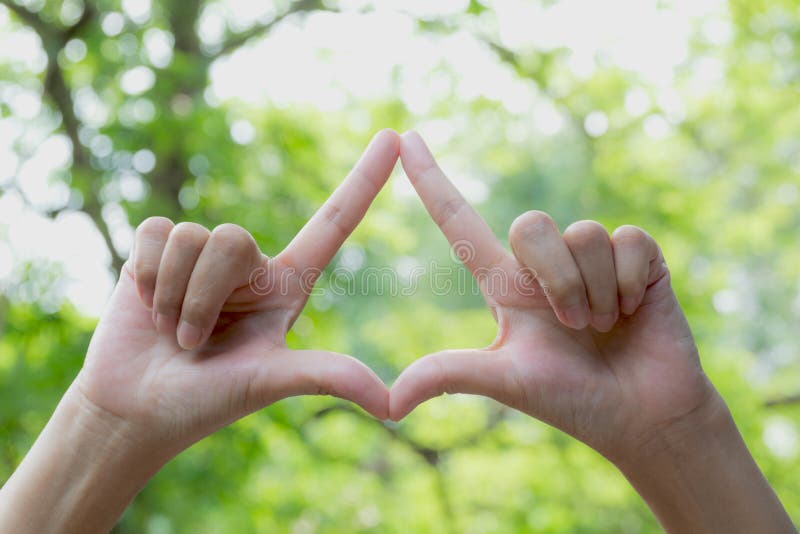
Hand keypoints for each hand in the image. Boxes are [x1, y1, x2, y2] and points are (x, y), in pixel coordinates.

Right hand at [77, 129, 398, 457]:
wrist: (135, 410)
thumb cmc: (207, 400)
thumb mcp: (270, 382)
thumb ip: (328, 376)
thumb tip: (394, 407)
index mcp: (286, 285)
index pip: (333, 223)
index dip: (364, 181)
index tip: (395, 135)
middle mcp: (247, 262)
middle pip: (232, 238)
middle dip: (204, 299)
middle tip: (194, 343)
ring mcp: (201, 254)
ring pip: (190, 237)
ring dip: (173, 296)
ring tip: (171, 330)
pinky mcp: (157, 248)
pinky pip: (155, 232)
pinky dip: (147, 279)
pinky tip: (146, 306)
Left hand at [389, 131, 716, 460]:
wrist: (641, 417)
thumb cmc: (570, 400)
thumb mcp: (505, 382)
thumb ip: (448, 375)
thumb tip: (388, 406)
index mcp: (505, 284)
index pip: (459, 222)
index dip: (431, 181)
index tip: (406, 137)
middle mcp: (544, 263)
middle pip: (530, 224)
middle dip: (555, 279)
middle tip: (574, 326)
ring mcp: (592, 258)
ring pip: (583, 233)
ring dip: (597, 291)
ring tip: (606, 326)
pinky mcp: (640, 257)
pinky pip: (628, 240)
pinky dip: (631, 283)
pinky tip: (636, 310)